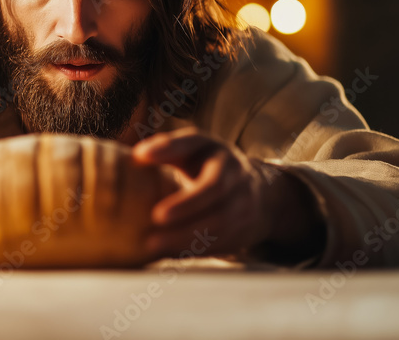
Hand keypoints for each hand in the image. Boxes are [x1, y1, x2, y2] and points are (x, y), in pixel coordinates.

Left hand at [132, 127, 324, 262]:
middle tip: (155, 217)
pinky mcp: (243, 234)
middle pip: (215, 189)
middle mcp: (236, 176)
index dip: (168, 148)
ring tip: (152, 243)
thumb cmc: (211, 170)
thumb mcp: (195, 152)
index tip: (141, 155)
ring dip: (185, 236)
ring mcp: (245, 206)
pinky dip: (190, 251)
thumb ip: (167, 149)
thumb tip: (136, 156)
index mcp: (217, 151)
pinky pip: (218, 245)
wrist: (261, 196)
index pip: (193, 143)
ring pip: (219, 223)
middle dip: (186, 205)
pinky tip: (166, 254)